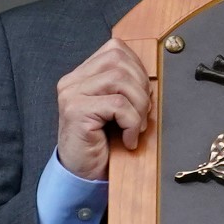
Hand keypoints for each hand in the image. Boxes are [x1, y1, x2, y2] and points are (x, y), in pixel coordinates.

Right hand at [53, 38, 151, 179]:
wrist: (82, 175)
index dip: (138, 68)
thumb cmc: (103, 143)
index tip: (143, 94)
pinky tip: (128, 139)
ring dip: (138, 106)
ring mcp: (72, 95)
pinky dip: (131, 123)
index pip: (115, 49)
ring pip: (120, 80)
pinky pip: (118, 105)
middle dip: (141, 87)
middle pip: (119, 61)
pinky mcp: (76, 111)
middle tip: (142, 114)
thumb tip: (151, 78)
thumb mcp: (117, 109)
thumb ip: (126, 87)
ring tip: (135, 127)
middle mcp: (72, 81)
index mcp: (81, 75)